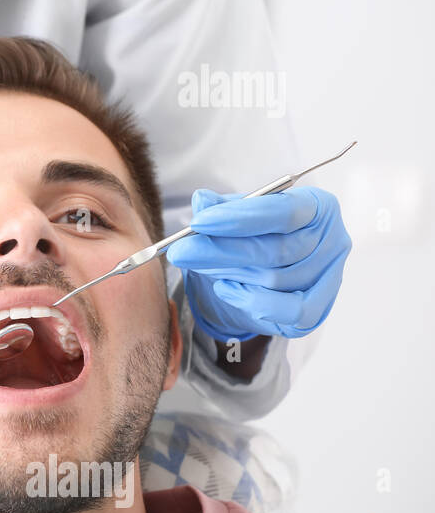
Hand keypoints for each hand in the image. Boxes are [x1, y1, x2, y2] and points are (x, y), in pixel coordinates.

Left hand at [166, 186, 350, 341]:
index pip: (283, 212)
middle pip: (275, 250)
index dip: (239, 217)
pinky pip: (287, 311)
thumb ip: (220, 207)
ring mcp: (328, 277)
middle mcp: (331, 240)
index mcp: (317, 207)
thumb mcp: (237, 213)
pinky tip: (226, 288)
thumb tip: (202, 201)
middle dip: (221, 250)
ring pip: (274, 280)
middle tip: (181, 251)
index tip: (199, 222)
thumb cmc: (257, 233)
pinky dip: (251, 302)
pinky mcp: (319, 309)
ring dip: (231, 273)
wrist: (267, 270)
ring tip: (204, 266)